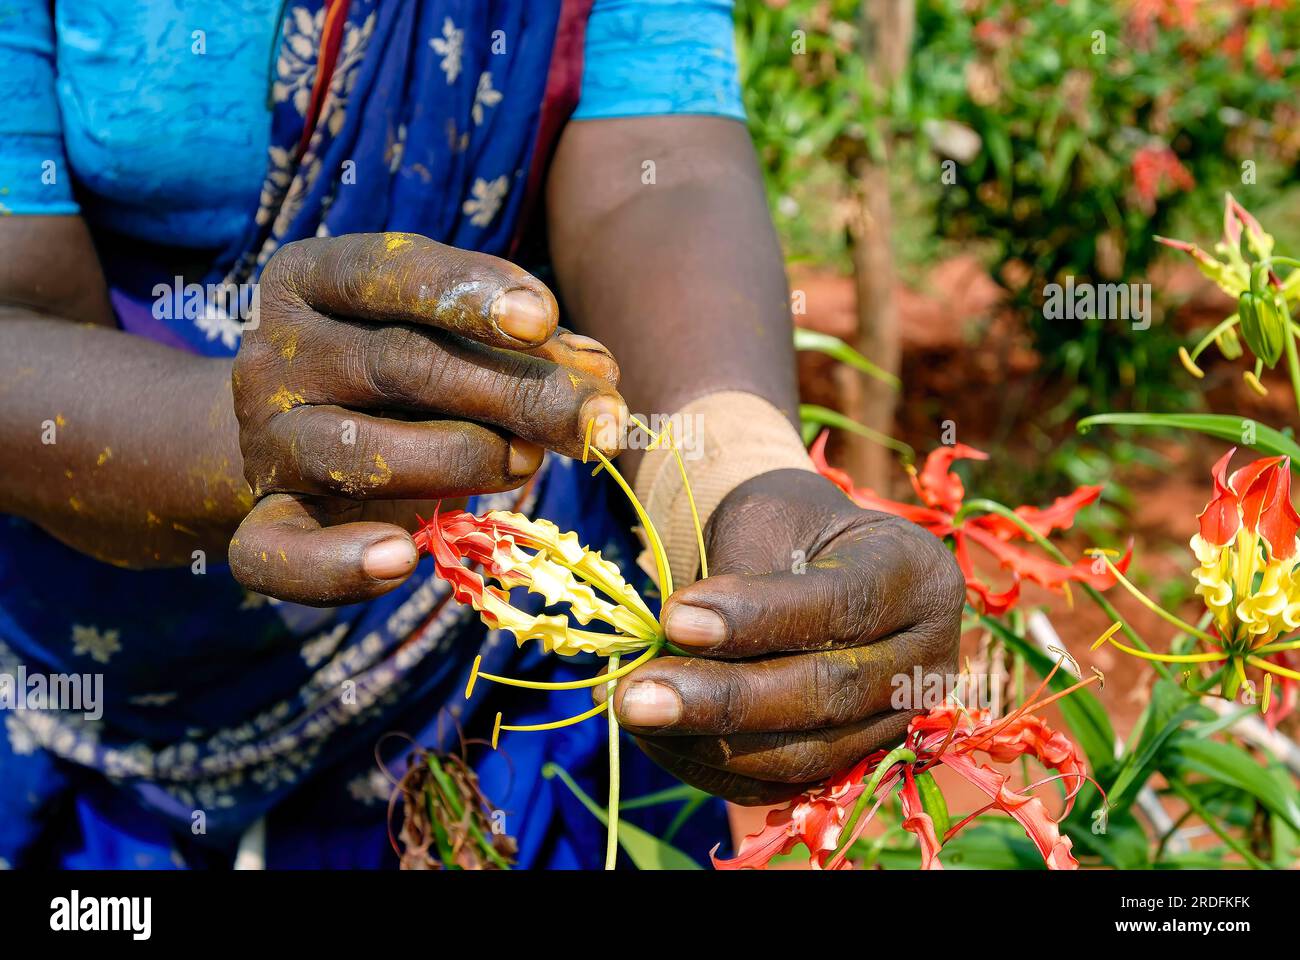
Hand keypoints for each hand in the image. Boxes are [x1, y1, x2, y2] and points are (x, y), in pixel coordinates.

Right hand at [229, 233, 624, 605]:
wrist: (308, 437)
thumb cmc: (407, 375)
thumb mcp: (458, 338)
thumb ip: (526, 348)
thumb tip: (600, 373)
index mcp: (311, 279)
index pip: (386, 272)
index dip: (466, 291)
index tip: (542, 316)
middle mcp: (274, 355)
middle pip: (398, 365)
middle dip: (514, 393)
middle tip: (599, 421)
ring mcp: (264, 442)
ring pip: (361, 453)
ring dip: (464, 460)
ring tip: (527, 464)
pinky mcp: (265, 520)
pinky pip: (280, 555)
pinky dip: (339, 565)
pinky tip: (401, 560)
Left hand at [602, 469, 964, 803]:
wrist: (805, 558)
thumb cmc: (784, 527)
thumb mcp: (768, 521)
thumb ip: (741, 578)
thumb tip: (678, 641)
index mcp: (919, 575)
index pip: (842, 606)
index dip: (757, 619)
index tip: (673, 617)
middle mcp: (928, 659)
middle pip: (829, 694)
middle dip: (724, 699)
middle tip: (636, 694)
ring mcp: (896, 722)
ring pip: (807, 754)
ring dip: (711, 741)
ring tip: (635, 711)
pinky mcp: (852, 763)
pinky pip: (782, 784)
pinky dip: (712, 766)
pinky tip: (655, 737)